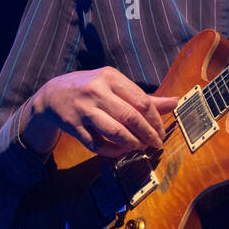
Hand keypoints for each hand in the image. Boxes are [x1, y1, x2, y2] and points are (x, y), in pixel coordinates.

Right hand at [20, 66, 178, 157]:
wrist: (53, 95)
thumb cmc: (91, 89)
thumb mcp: (115, 86)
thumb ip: (144, 97)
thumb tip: (175, 102)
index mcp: (110, 77)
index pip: (142, 101)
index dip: (156, 120)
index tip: (162, 131)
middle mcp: (96, 91)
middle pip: (131, 117)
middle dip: (148, 134)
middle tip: (156, 144)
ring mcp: (83, 109)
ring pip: (115, 132)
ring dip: (132, 143)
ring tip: (140, 147)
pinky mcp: (73, 126)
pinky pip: (98, 144)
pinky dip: (112, 151)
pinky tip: (121, 151)